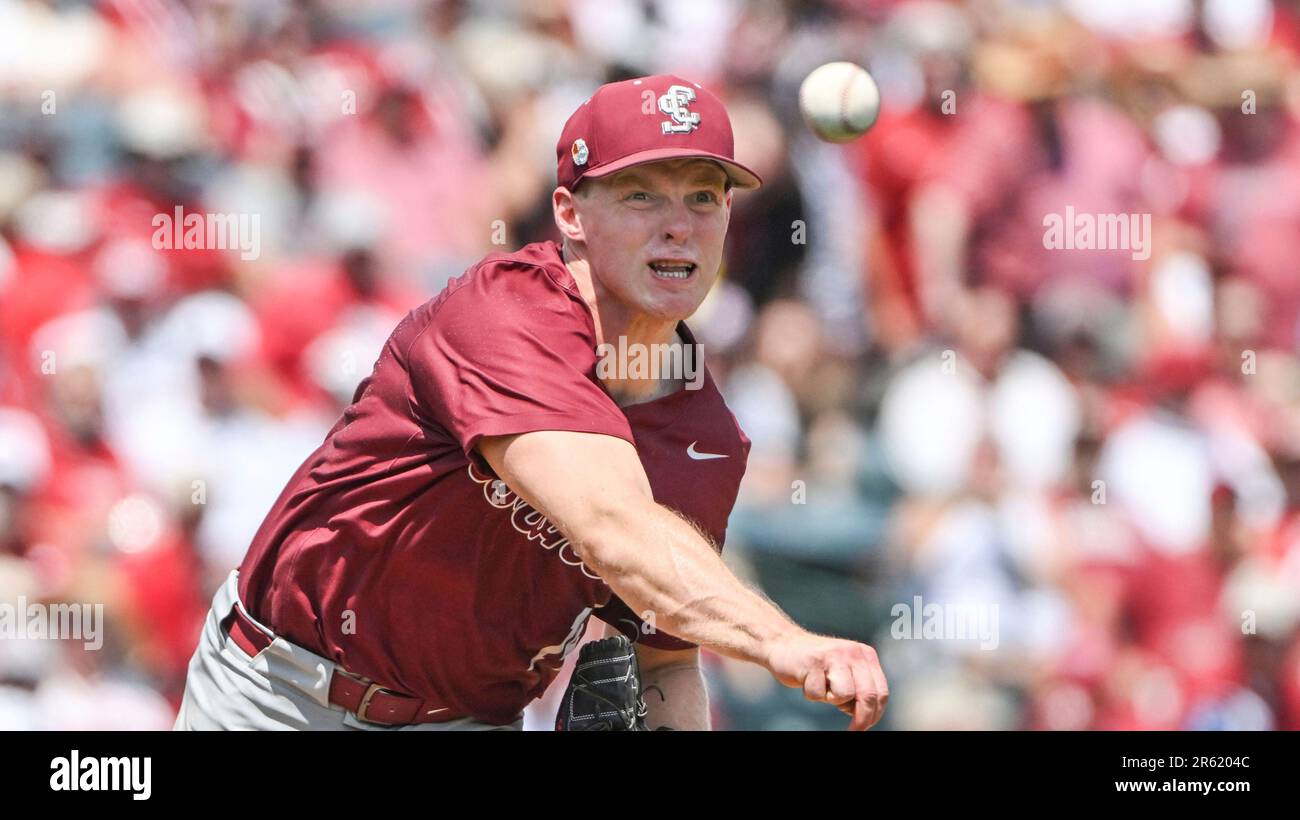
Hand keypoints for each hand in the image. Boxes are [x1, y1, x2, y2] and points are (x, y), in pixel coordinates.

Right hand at [765, 631, 888, 730]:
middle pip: (868, 695)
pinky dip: (810, 693)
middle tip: (853, 731)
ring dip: (830, 700)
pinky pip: (817, 693)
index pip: (881, 692)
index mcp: (865, 655)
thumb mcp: (844, 673)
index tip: (865, 727)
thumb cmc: (817, 666)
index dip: (875, 715)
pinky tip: (806, 679)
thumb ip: (858, 689)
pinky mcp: (814, 661)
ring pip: (844, 695)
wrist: (784, 644)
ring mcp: (833, 655)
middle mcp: (853, 652)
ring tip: (821, 687)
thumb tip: (867, 718)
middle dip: (862, 719)